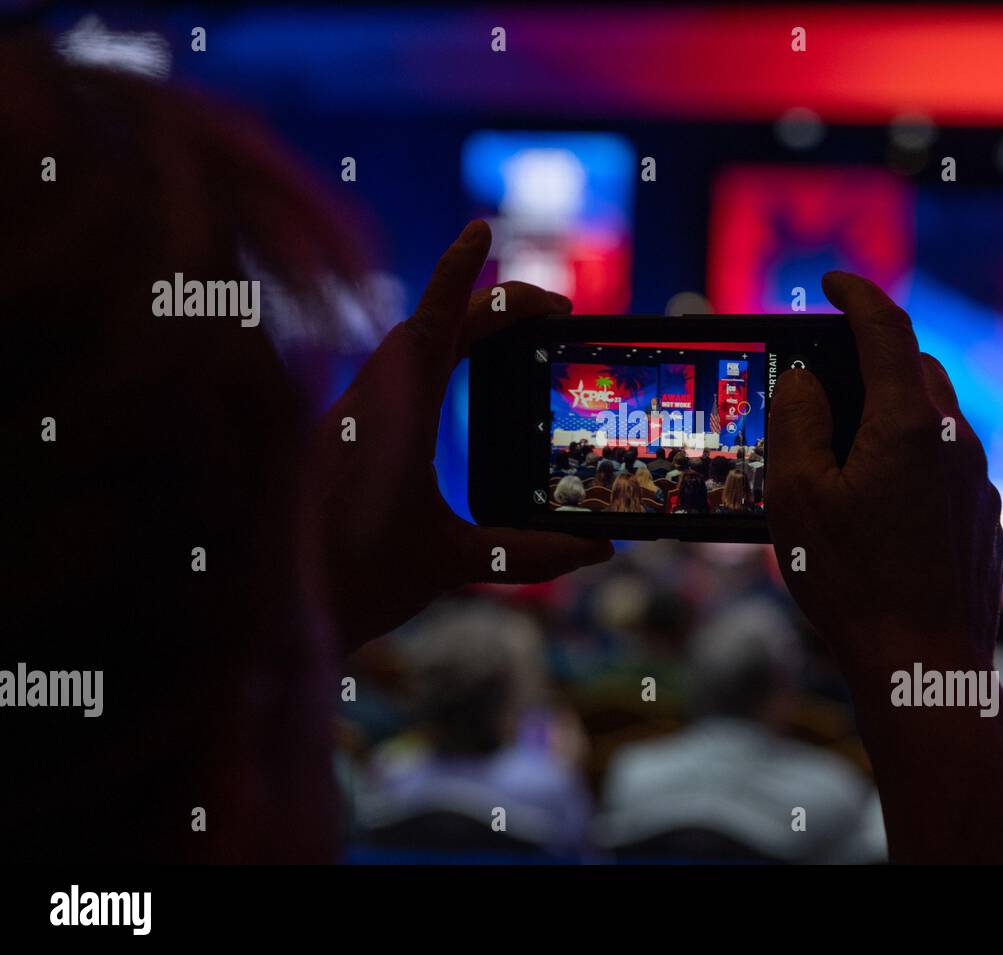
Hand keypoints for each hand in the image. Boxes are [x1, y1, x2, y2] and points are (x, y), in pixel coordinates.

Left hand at [304, 221, 612, 652]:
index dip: (463, 272)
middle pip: (430, 329)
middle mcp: (366, 403)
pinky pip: (388, 383)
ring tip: (510, 341)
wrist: (262, 612)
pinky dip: (430, 368)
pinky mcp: (335, 443)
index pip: (436, 321)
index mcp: (394, 412)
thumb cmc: (351, 580)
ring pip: (403, 354)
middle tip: (548, 313)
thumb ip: (528, 553)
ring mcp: (346, 420)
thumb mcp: (450, 563)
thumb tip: (599, 548)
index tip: (482, 229)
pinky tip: (448, 394)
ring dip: (456, 334)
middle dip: (489, 309)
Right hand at [767, 271, 1002, 674]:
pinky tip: (878, 504)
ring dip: (893, 412)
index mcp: (908, 424)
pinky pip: (946, 466)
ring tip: (844, 449)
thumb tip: (806, 379)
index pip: (887, 328)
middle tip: (826, 374)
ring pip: (935, 419)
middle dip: (874, 356)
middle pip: (917, 369)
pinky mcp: (984, 519)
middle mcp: (954, 442)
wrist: (924, 667)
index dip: (857, 294)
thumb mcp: (797, 497)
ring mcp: (978, 483)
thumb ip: (797, 421)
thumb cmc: (853, 584)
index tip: (834, 282)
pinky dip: (912, 459)